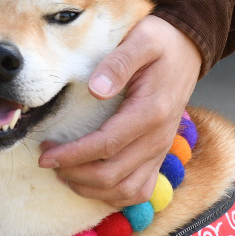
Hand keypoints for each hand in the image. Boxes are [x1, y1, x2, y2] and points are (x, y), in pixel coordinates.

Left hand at [39, 15, 203, 206]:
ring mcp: (160, 151)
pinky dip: (113, 195)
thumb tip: (96, 90)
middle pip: (112, 175)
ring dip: (91, 189)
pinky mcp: (158, 157)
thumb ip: (119, 63)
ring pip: (125, 190)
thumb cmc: (161, 44)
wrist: (189, 50)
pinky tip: (90, 184)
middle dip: (74, 173)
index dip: (73, 155)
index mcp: (151, 112)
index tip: (46, 155)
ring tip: (64, 173)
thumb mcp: (142, 40)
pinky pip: (139, 191)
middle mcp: (158, 138)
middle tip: (49, 161)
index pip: (107, 145)